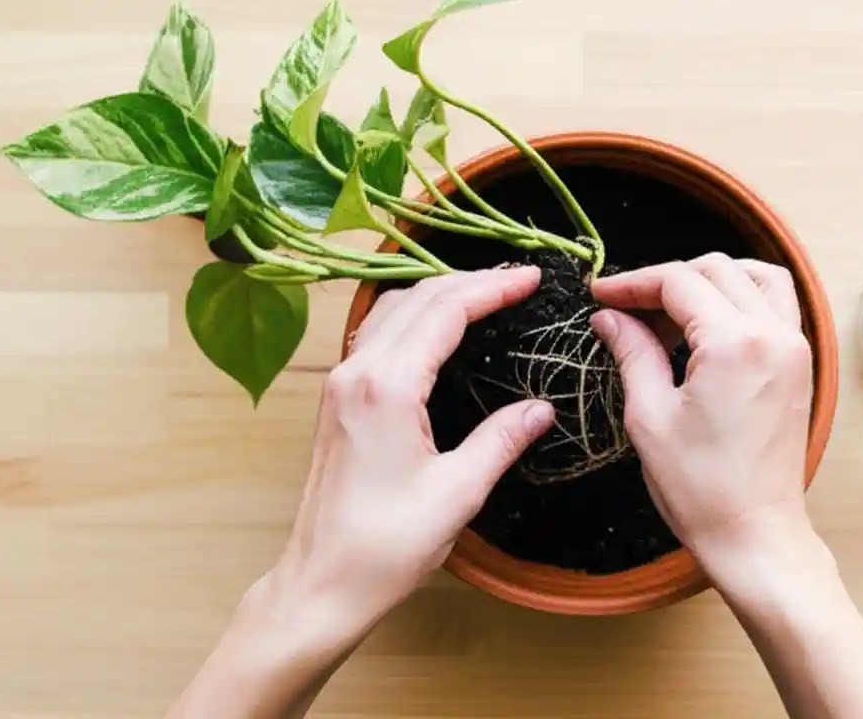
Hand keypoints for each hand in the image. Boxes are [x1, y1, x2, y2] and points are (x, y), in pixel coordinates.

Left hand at [168, 268, 554, 718]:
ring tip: (483, 296)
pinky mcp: (336, 402)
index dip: (491, 288)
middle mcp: (357, 373)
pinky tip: (437, 331)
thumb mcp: (458, 492)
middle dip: (468, 282)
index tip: (531, 280)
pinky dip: (412, 318)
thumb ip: (501, 440)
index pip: (445, 310)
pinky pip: (375, 335)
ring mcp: (340, 385)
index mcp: (388, 387)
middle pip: (416, 298)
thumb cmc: (386, 547)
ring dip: (437, 294)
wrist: (321, 583)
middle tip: (516, 282)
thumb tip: (540, 409)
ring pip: (390, 311)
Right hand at [590, 253, 815, 581]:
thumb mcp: (650, 416)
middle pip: (717, 269)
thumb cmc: (700, 487)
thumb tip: (609, 317)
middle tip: (628, 309)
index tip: (601, 296)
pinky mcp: (800, 366)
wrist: (755, 535)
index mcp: (735, 343)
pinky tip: (707, 328)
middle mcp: (774, 334)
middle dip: (667, 280)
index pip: (679, 282)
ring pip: (756, 277)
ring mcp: (795, 348)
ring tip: (671, 311)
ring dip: (711, 280)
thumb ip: (632, 353)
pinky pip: (776, 306)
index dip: (633, 283)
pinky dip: (742, 299)